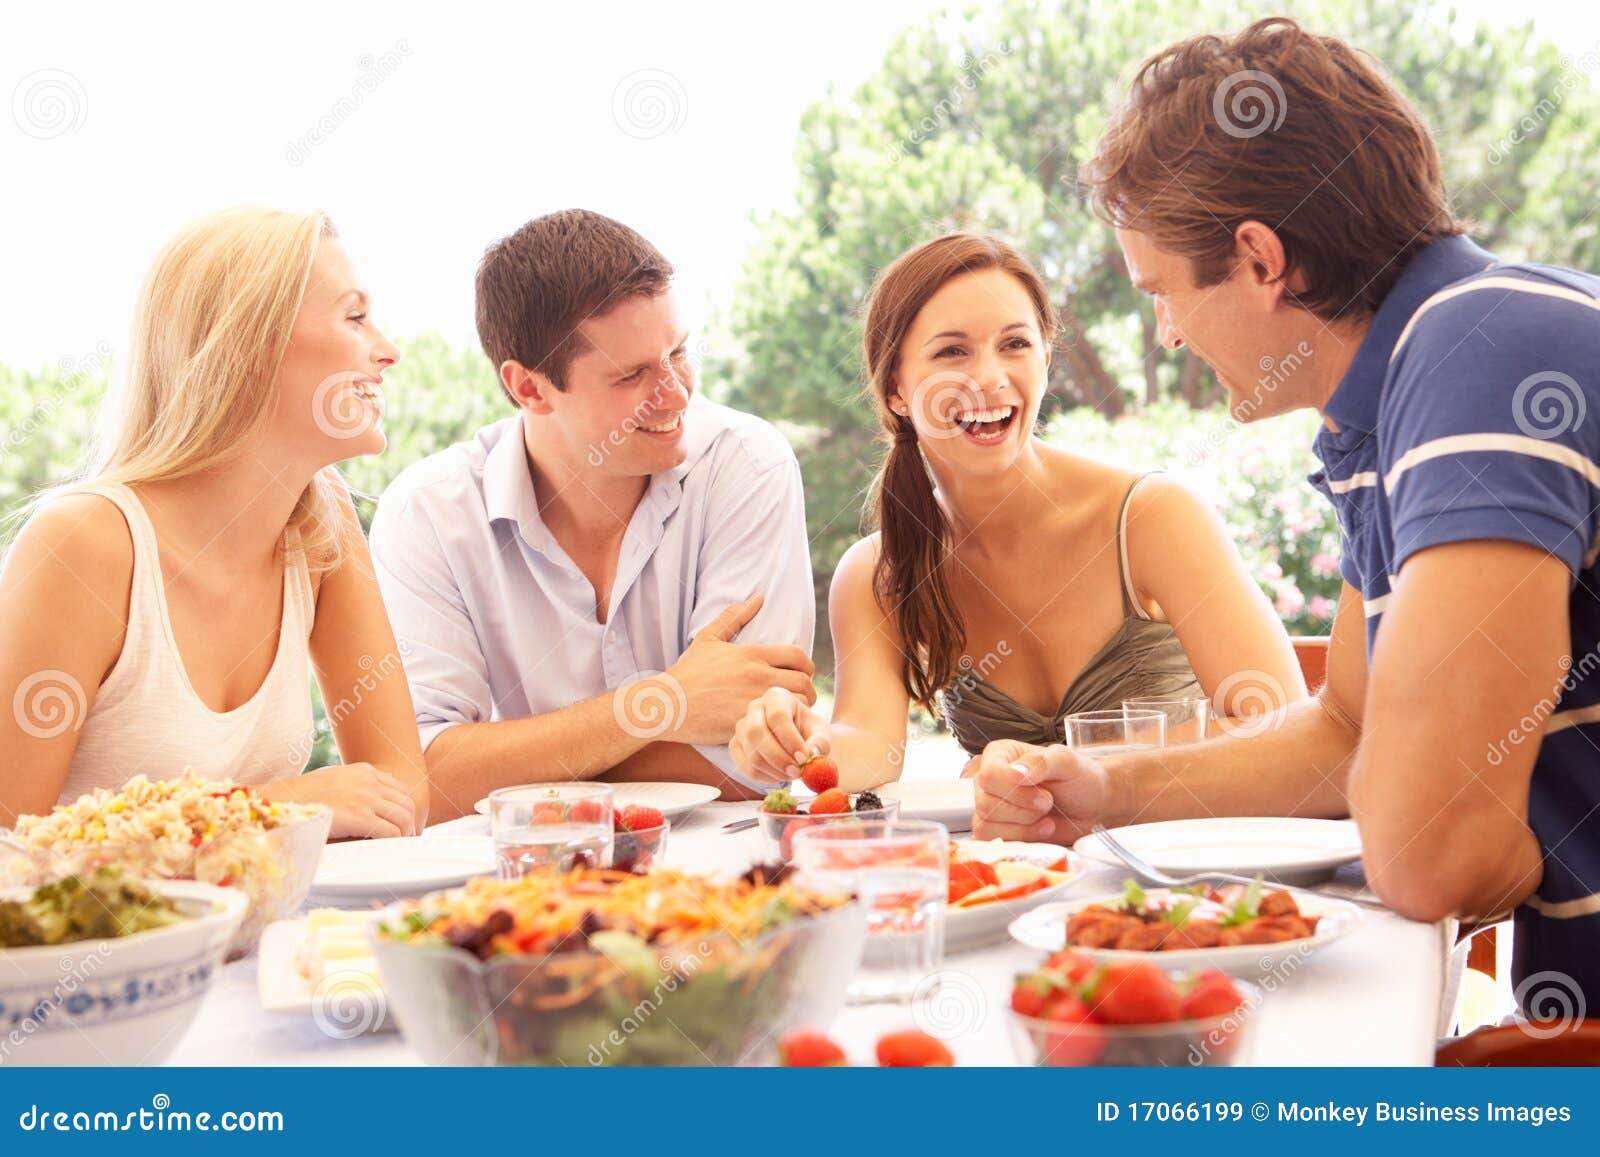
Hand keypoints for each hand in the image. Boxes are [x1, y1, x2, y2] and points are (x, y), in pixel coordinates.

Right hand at [260, 762, 416, 838]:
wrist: (283, 800)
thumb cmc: (302, 796)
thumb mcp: (332, 780)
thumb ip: (352, 787)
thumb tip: (363, 804)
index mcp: (364, 770)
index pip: (398, 788)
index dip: (404, 807)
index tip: (404, 822)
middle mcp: (370, 781)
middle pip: (406, 802)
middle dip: (411, 821)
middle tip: (409, 838)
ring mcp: (366, 797)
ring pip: (403, 817)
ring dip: (407, 833)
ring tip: (403, 846)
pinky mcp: (360, 816)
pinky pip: (391, 831)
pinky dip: (396, 841)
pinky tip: (391, 850)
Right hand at [663, 594, 815, 744]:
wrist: (666, 704)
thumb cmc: (688, 671)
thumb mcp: (708, 638)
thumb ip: (735, 616)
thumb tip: (759, 597)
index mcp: (752, 654)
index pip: (799, 655)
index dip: (806, 666)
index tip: (801, 675)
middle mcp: (756, 675)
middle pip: (804, 682)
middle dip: (807, 691)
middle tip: (799, 698)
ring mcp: (752, 700)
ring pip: (796, 706)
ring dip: (798, 710)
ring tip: (791, 714)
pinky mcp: (746, 723)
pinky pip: (777, 726)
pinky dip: (782, 728)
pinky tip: (776, 729)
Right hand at [729, 686, 830, 783]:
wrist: (797, 739)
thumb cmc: (809, 731)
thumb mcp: (821, 733)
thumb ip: (819, 743)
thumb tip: (811, 755)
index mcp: (776, 697)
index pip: (777, 716)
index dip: (790, 739)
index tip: (804, 758)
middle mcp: (754, 708)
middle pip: (756, 733)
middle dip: (778, 758)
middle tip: (797, 772)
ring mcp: (742, 727)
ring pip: (752, 754)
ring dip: (775, 771)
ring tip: (794, 774)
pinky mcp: (735, 746)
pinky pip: (747, 768)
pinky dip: (766, 777)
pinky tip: (780, 775)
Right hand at [971, 740, 1114, 843]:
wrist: (1092, 806)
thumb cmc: (1079, 778)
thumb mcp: (1066, 761)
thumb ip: (1040, 762)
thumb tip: (1017, 773)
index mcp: (1000, 755)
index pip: (988, 774)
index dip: (1012, 787)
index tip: (1041, 789)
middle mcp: (991, 781)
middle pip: (986, 803)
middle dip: (1024, 808)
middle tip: (1048, 801)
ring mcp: (992, 807)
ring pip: (987, 824)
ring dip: (1024, 825)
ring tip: (1046, 816)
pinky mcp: (999, 830)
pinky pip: (994, 841)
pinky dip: (1022, 838)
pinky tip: (1041, 828)